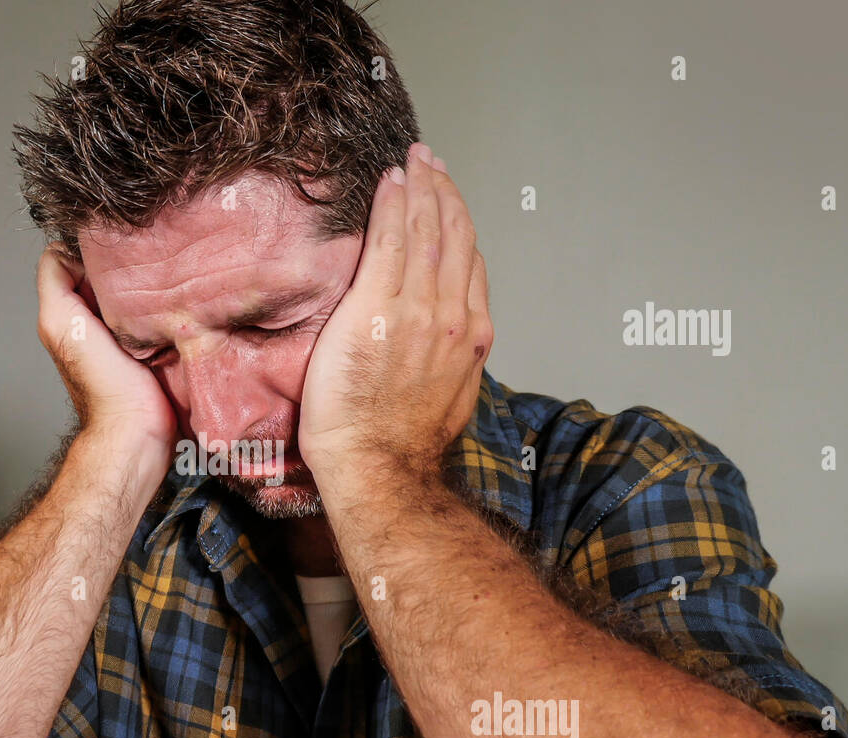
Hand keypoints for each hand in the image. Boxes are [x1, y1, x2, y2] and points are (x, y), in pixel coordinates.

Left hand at [35, 243, 176, 460]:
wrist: (138, 428)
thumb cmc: (102, 383)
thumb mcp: (60, 321)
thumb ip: (55, 279)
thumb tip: (68, 247)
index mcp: (73, 311)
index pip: (82, 258)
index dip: (98, 250)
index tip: (117, 251)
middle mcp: (100, 320)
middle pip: (115, 273)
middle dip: (129, 264)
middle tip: (147, 264)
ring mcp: (132, 332)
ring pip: (142, 290)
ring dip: (153, 284)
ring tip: (164, 282)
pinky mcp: (161, 344)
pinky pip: (165, 311)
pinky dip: (169, 305)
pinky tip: (173, 304)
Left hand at [298, 142, 491, 488]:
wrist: (378, 465)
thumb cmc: (401, 445)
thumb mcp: (449, 398)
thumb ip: (453, 360)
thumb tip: (449, 347)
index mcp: (471, 337)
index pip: (470, 264)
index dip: (460, 224)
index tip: (449, 201)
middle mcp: (451, 316)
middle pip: (454, 237)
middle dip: (443, 192)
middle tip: (431, 162)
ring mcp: (416, 310)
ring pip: (425, 231)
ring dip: (420, 188)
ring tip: (413, 161)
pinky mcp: (376, 308)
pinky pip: (389, 241)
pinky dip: (393, 206)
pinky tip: (390, 182)